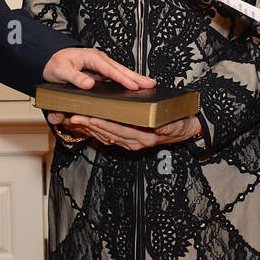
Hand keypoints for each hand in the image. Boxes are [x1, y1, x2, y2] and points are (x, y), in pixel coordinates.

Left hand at [42, 47, 153, 91]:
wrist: (50, 59)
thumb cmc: (55, 64)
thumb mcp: (61, 71)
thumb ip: (75, 77)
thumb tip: (90, 84)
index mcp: (92, 57)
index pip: (110, 69)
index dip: (123, 79)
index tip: (133, 86)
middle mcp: (99, 59)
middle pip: (121, 69)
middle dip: (136, 77)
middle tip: (151, 84)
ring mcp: (101, 65)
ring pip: (121, 71)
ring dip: (135, 78)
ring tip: (150, 84)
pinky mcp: (101, 71)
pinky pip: (116, 75)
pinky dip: (127, 79)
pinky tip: (135, 85)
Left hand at [46, 111, 201, 150]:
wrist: (188, 129)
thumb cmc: (181, 122)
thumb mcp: (176, 123)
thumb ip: (167, 126)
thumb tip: (160, 128)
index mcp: (143, 137)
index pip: (116, 129)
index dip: (100, 123)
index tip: (86, 117)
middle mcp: (135, 142)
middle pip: (107, 133)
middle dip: (88, 126)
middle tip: (71, 116)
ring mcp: (131, 143)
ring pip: (105, 136)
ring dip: (89, 129)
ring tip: (74, 119)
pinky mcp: (130, 140)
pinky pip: (110, 137)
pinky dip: (97, 131)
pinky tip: (86, 125)